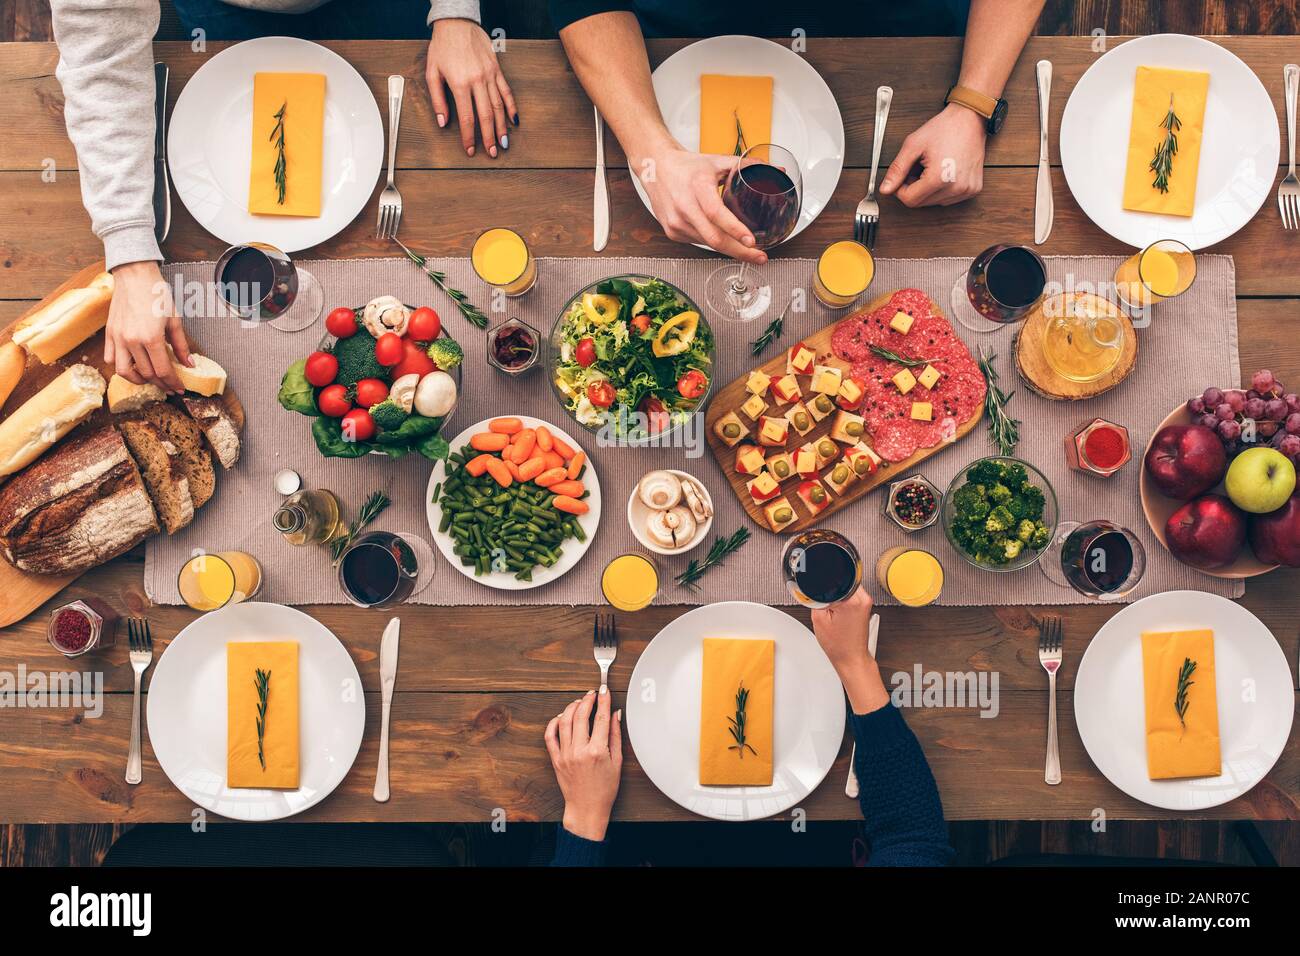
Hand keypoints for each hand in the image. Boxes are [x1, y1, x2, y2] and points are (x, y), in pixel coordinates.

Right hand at [105, 261, 190, 393]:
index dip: (172, 382)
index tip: (178, 388)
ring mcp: (117, 338)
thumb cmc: (156, 294)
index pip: (162, 370)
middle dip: (159, 383)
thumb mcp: (174, 319)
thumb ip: (181, 345)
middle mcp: (132, 341)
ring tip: (149, 379)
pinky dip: (120, 366)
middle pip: (145, 373)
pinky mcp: (108, 333)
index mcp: (151, 338)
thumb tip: (189, 365)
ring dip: (137, 379)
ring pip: (123, 371)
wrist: (134, 276)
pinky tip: (132, 365)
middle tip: (168, 386)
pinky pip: (109, 358)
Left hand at [426, 18, 516, 157]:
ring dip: (502, 128)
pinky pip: (507, 92)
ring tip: (504, 143)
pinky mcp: (497, 70)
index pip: (467, 117)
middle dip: (489, 137)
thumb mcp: (432, 72)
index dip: (469, 136)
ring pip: (499, 107)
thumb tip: (443, 122)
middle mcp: (477, 81)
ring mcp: (490, 75)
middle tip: (492, 153)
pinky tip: (515, 121)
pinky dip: (512, 107)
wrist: (457, 23)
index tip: (469, 150)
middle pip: (486, 116)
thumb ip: (437, 99)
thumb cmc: (442, 46)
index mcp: (460, 83)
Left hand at [544, 689, 622, 841]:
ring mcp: (565, 755)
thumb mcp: (617, 762)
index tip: (604, 691)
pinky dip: (554, 723)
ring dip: (571, 708)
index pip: (600, 718)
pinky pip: (550, 736)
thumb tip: (615, 715)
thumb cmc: (605, 789)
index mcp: (597, 752)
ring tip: (579, 702)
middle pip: (581, 716)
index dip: (603, 701)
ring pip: (564, 722)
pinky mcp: (556, 759)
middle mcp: (579, 751)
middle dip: (587, 700)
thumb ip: (615, 735)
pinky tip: (561, 717)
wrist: (587, 808)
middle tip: (592, 694)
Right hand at [632, 145, 765, 263]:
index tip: (752, 241)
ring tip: (747, 250)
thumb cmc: (687, 166)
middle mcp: (684, 207)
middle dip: (740, 252)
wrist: (655, 168)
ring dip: (729, 249)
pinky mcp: (672, 232)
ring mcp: (676, 222)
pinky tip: (724, 240)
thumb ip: (747, 166)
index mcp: (697, 187)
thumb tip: (775, 171)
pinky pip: (699, 242)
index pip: (716, 213)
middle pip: (714, 238)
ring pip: (708, 244)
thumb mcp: (717, 162)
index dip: (735, 229)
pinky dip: (714, 243)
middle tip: (760, 257)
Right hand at [811, 587, 889, 714]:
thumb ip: (815, 597)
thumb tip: (814, 585)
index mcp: (851, 600)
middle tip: (826, 605)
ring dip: (836, 592)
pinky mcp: (866, 604)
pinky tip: (838, 611)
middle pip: (840, 578)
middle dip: (829, 588)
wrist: (851, 658)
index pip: (832, 577)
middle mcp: (862, 597)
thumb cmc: (839, 645)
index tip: (818, 593)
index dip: (821, 583)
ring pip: (845, 584)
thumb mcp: (818, 618)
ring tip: (833, 610)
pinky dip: (842, 598)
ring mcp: (866, 600)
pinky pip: (850, 592)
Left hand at [879, 104, 987, 207]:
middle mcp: (956, 188)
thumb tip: (885, 189)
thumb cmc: (944, 128)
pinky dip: (942, 189)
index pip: (910, 200)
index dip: (901, 189)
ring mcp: (966, 190)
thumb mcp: (913, 145)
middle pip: (922, 203)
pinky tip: (945, 171)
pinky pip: (949, 199)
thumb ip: (897, 169)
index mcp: (939, 178)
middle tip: (919, 167)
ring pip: (934, 202)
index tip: (904, 174)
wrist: (970, 118)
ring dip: (928, 189)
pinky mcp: (973, 190)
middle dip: (915, 188)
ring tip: (933, 167)